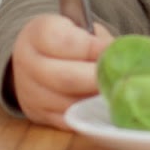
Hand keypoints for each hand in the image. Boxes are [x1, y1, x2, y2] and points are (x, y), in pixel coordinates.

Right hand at [10, 14, 113, 129]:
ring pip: (68, 105)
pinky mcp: (39, 115)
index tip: (113, 50)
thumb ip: (98, 41)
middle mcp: (27, 64)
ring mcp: (30, 93)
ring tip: (115, 92)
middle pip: (66, 79)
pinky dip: (89, 115)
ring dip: (95, 100)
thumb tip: (122, 57)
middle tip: (121, 78)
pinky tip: (103, 105)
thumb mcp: (79, 29)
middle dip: (98, 79)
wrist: (35, 56)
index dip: (92, 48)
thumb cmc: (67, 38)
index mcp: (36, 34)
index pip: (64, 42)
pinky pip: (68, 121)